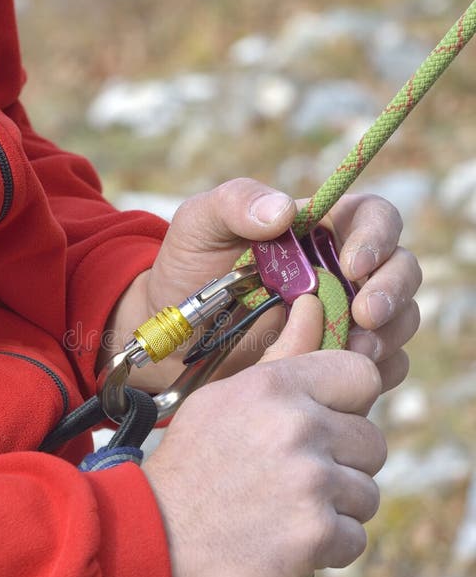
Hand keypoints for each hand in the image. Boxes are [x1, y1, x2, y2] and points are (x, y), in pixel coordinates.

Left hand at [103, 178, 420, 391]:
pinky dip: (375, 371)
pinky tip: (342, 375)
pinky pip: (382, 365)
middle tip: (365, 316)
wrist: (175, 336)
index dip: (377, 237)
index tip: (351, 264)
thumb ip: (236, 202)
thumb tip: (285, 210)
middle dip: (392, 291)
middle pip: (402, 270)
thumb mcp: (200, 223)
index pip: (376, 219)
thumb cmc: (188, 268)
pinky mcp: (340, 359)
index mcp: (322, 230)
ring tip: (353, 351)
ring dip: (387, 335)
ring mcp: (347, 317)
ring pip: (400, 319)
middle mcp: (345, 271)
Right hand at [144, 295, 384, 576]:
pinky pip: (355, 538)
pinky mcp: (316, 536)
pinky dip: (326, 547)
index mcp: (276, 386)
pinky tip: (286, 540)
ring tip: (285, 510)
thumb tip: (314, 304)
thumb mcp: (224, 398)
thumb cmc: (190, 465)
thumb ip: (281, 355)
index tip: (328, 423)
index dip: (350, 404)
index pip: (363, 377)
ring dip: (334, 508)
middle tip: (296, 478)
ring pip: (366, 493)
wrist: (152, 539)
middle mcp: (300, 428)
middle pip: (372, 441)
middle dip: (343, 463)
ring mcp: (311, 484)